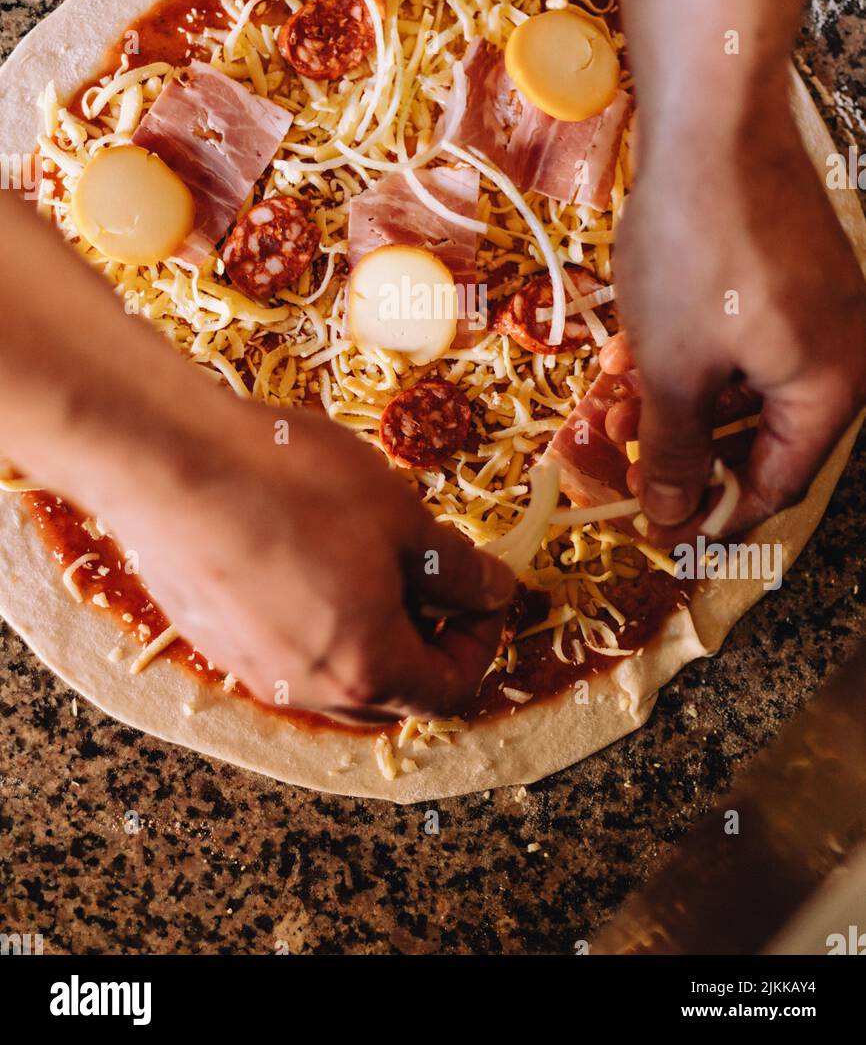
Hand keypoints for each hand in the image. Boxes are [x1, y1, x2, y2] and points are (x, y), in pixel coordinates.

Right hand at [99, 394, 514, 718]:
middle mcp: (308, 689)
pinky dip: (314, 618)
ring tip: (371, 555)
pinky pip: (282, 648)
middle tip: (433, 575)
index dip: (480, 638)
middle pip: (391, 693)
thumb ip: (457, 568)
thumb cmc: (294, 486)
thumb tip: (493, 590)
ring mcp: (252, 669)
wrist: (171, 462)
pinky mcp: (212, 638)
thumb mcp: (403, 518)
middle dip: (426, 639)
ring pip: (333, 673)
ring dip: (369, 629)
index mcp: (368, 670)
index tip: (482, 587)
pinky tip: (309, 552)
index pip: (449, 688)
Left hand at [612, 71, 865, 540]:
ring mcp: (825, 305)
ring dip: (688, 402)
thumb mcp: (672, 368)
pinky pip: (752, 337)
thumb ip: (673, 448)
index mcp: (831, 391)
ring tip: (624, 406)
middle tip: (630, 464)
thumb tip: (671, 515)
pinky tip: (645, 350)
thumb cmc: (696, 252)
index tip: (660, 532)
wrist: (714, 125)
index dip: (713, 513)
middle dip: (692, 452)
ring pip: (752, 382)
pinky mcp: (798, 268)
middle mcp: (845, 352)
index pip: (775, 482)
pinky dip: (702, 354)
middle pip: (766, 434)